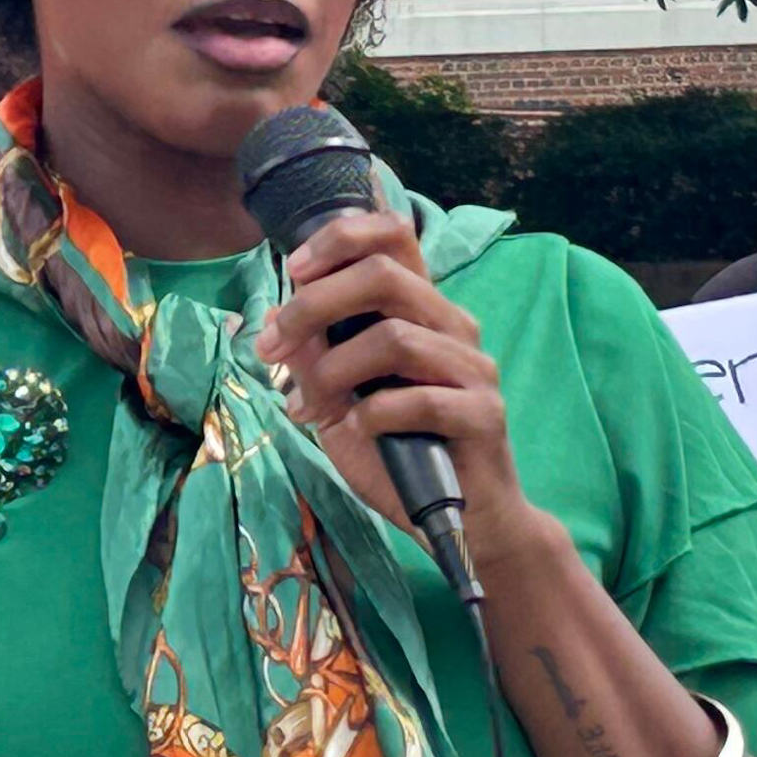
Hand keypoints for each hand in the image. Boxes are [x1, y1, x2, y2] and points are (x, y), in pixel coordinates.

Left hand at [252, 211, 536, 551]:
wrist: (467, 521)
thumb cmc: (401, 453)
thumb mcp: (340, 401)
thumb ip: (315, 358)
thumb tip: (274, 317)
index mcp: (422, 309)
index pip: (394, 236)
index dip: (340, 238)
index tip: (294, 271)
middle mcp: (452, 326)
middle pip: (384, 275)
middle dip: (314, 304)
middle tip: (273, 345)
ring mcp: (473, 368)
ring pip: (394, 337)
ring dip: (334, 370)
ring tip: (309, 406)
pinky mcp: (483, 414)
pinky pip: (420, 400)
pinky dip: (372, 415)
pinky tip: (355, 432)